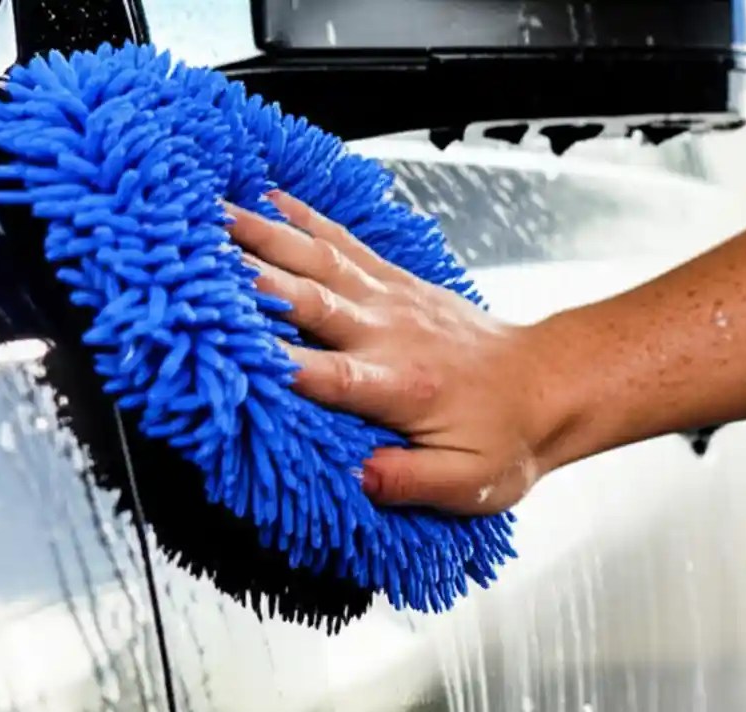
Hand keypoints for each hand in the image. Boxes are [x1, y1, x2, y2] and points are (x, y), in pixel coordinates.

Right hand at [226, 192, 574, 514]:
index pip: (325, 373)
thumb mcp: (469, 481)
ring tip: (212, 211)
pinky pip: (342, 241)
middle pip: (308, 298)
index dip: (273, 361)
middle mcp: (387, 332)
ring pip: (316, 258)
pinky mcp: (395, 282)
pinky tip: (268, 196)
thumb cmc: (506, 436)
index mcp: (399, 386)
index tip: (223, 347)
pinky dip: (303, 216)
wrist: (550, 383)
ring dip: (262, 233)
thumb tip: (357, 479)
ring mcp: (390, 299)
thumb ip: (411, 481)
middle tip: (195, 255)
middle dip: (250, 276)